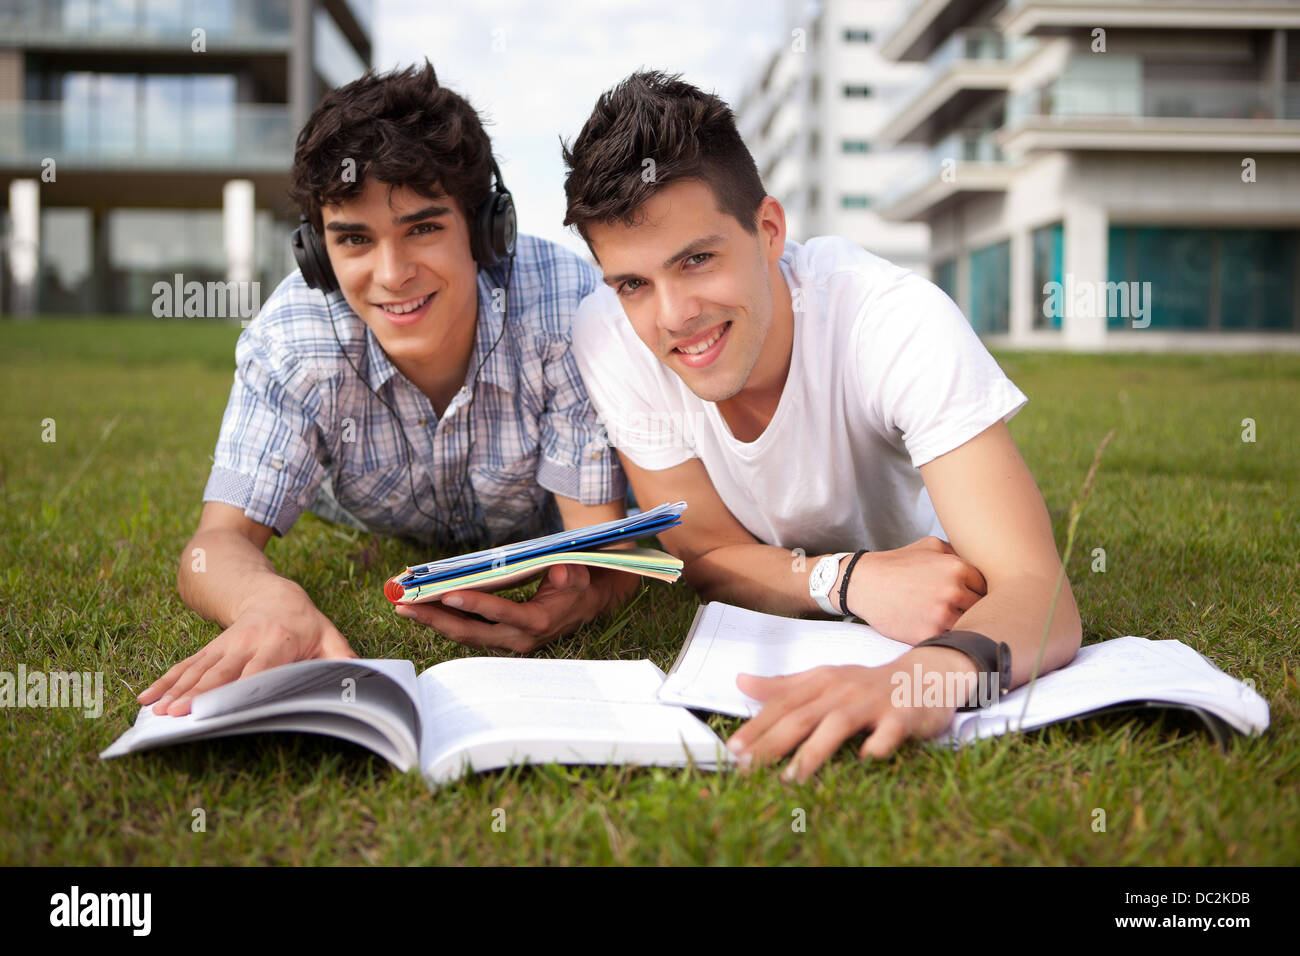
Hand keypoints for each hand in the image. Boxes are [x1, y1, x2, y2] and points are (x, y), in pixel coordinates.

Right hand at [138, 583, 356, 716]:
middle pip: (221, 672)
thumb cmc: (304, 622)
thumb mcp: (328, 635)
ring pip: (197, 670)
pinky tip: (146, 697)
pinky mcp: (210, 648)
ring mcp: (224, 645)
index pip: (258, 670)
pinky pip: (185, 665)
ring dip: (175, 691)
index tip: (222, 706)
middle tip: (176, 714)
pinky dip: (165, 681)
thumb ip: (342, 657)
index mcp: (278, 642)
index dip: (239, 688)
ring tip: (155, 710)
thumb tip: (360, 676)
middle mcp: (247, 643)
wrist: (273, 593)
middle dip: (197, 694)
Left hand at [393, 563, 627, 652]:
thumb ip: (569, 575)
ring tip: (404, 607)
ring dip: (432, 621)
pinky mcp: (497, 638)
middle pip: (470, 631)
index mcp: (536, 621)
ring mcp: (505, 641)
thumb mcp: (578, 575)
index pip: (500, 613)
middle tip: (405, 605)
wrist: (582, 607)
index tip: (448, 594)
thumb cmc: (577, 587)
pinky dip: (443, 620)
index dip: (474, 604)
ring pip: (463, 634)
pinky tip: (422, 609)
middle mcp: (517, 638)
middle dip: (435, 618)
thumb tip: (560, 574)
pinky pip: (466, 631)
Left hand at [726, 648, 965, 781]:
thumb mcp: (823, 680)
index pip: (782, 705)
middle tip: (749, 768)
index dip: (757, 727)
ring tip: (791, 778)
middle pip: (802, 716)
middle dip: (773, 742)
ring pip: (839, 724)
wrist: (924, 674)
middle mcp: (843, 689)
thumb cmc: (866, 685)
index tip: (733, 750)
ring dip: (814, 751)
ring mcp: (873, 702)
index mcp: (821, 682)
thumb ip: (784, 686)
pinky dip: (878, 745)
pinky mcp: (903, 715)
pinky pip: (889, 732)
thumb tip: (741, 682)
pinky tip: (866, 760)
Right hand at [838, 537, 986, 643]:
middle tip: (959, 608)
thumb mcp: (929, 546)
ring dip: (963, 624)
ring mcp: (942, 614)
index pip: (987, 586)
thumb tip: (980, 563)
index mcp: (958, 568)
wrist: (863, 584)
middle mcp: (953, 590)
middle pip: (982, 607)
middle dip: (972, 608)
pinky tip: (937, 628)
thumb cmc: (897, 564)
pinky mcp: (929, 633)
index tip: (968, 595)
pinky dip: (947, 636)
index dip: (978, 592)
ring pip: (970, 625)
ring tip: (949, 620)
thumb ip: (958, 552)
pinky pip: (951, 638)